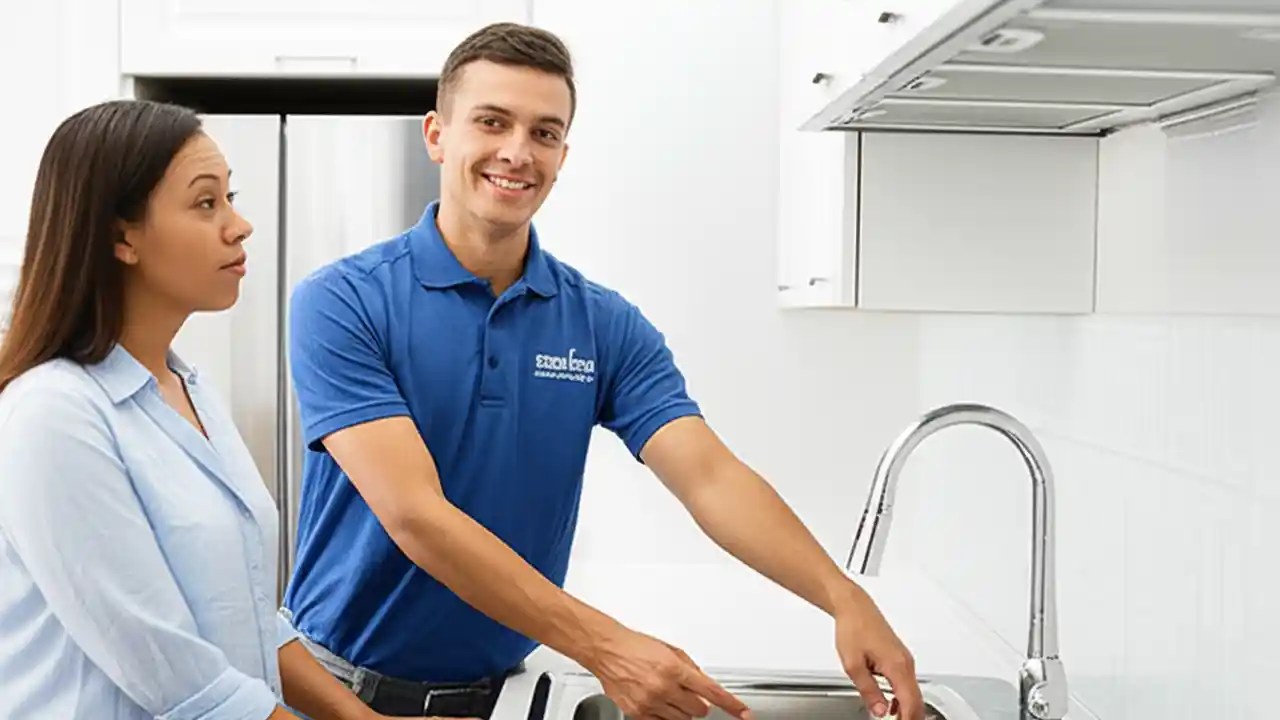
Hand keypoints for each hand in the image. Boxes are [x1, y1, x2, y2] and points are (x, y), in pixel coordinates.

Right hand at [585, 626, 751, 719]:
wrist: (607, 651)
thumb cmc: (635, 646)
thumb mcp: (670, 650)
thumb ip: (691, 669)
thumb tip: (705, 685)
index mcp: (674, 668)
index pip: (712, 692)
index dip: (731, 705)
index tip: (743, 713)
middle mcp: (663, 687)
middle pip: (698, 710)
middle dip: (697, 702)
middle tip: (685, 691)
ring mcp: (650, 703)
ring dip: (681, 709)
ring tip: (667, 693)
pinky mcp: (638, 713)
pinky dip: (665, 715)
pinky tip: (655, 699)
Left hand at [833, 587, 922, 719]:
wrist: (854, 606)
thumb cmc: (853, 627)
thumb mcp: (853, 665)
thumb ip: (868, 691)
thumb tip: (879, 711)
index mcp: (897, 666)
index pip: (910, 703)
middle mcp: (906, 663)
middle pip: (916, 700)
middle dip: (909, 716)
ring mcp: (904, 659)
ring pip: (913, 692)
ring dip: (905, 708)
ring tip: (893, 718)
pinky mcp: (900, 657)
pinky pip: (907, 682)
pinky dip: (902, 696)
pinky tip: (891, 704)